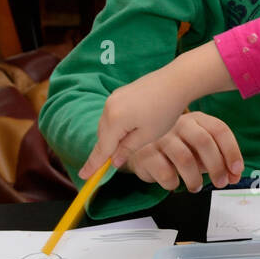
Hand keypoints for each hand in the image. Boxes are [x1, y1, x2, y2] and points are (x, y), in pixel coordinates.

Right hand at [81, 63, 194, 178]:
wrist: (176, 82)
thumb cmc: (165, 110)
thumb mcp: (148, 135)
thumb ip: (127, 149)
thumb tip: (113, 161)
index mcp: (115, 119)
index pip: (102, 148)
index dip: (93, 165)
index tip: (83, 176)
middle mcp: (109, 107)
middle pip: (102, 136)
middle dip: (104, 151)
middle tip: (104, 167)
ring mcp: (114, 98)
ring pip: (107, 125)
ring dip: (111, 138)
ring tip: (122, 148)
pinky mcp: (120, 93)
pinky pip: (113, 115)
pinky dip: (116, 126)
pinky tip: (127, 131)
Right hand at [124, 112, 244, 191]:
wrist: (135, 148)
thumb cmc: (174, 148)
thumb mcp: (197, 149)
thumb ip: (216, 159)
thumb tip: (233, 175)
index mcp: (196, 119)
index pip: (219, 130)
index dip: (231, 151)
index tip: (236, 171)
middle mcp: (179, 124)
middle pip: (204, 142)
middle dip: (216, 167)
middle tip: (221, 183)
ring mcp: (160, 137)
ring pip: (185, 159)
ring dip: (195, 179)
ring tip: (196, 187)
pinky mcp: (145, 154)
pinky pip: (165, 173)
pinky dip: (174, 183)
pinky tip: (174, 183)